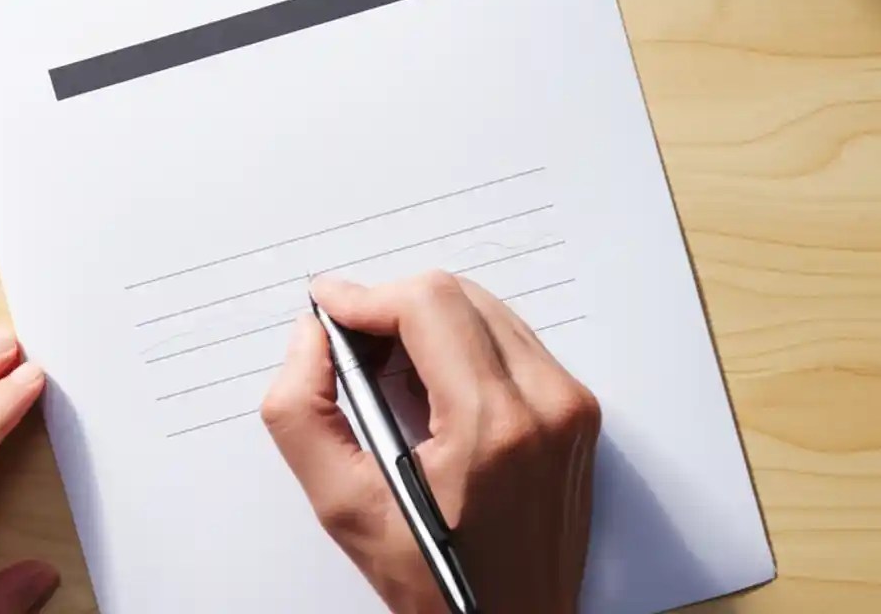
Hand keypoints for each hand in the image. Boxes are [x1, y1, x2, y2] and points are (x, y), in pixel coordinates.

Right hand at [261, 273, 600, 613]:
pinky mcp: (576, 410)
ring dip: (427, 323)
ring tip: (389, 374)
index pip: (428, 305)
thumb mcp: (345, 508)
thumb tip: (309, 340)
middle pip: (457, 296)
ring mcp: (569, 405)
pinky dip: (462, 344)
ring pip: (485, 310)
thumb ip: (304, 414)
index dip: (366, 296)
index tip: (329, 307)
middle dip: (393, 308)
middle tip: (352, 347)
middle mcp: (546, 404)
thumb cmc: (442, 584)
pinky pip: (511, 340)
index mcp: (492, 426)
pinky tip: (431, 388)